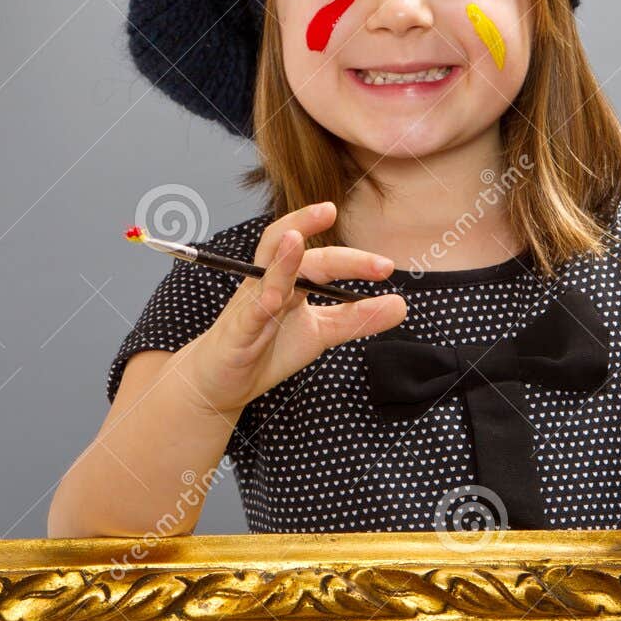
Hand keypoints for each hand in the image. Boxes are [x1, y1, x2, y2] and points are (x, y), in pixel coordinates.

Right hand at [192, 201, 407, 416]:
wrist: (220, 382)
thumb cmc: (266, 348)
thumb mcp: (320, 333)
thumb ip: (356, 317)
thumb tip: (400, 305)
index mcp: (290, 279)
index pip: (321, 256)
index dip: (353, 257)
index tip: (386, 264)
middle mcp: (269, 283)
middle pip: (298, 254)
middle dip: (338, 256)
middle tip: (381, 266)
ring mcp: (251, 305)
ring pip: (267, 273)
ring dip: (283, 256)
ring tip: (298, 238)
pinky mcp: (237, 333)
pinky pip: (250, 312)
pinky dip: (262, 300)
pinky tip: (277, 292)